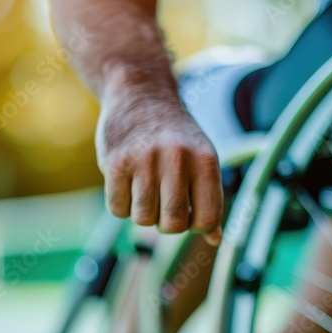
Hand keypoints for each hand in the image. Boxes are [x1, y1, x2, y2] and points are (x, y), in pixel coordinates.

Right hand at [95, 87, 222, 245]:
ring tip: (144, 189)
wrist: (140, 93)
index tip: (188, 212)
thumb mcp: (201, 157)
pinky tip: (126, 183)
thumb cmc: (175, 135)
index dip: (196, 225)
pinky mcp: (115, 162)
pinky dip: (120, 204)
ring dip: (142, 213)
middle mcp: (177, 157)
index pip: (207, 219)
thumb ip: (209, 197)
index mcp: (205, 159)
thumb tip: (216, 240)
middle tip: (163, 203)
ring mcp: (144, 159)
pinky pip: (117, 209)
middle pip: (173, 224)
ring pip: (143, 219)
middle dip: (166, 223)